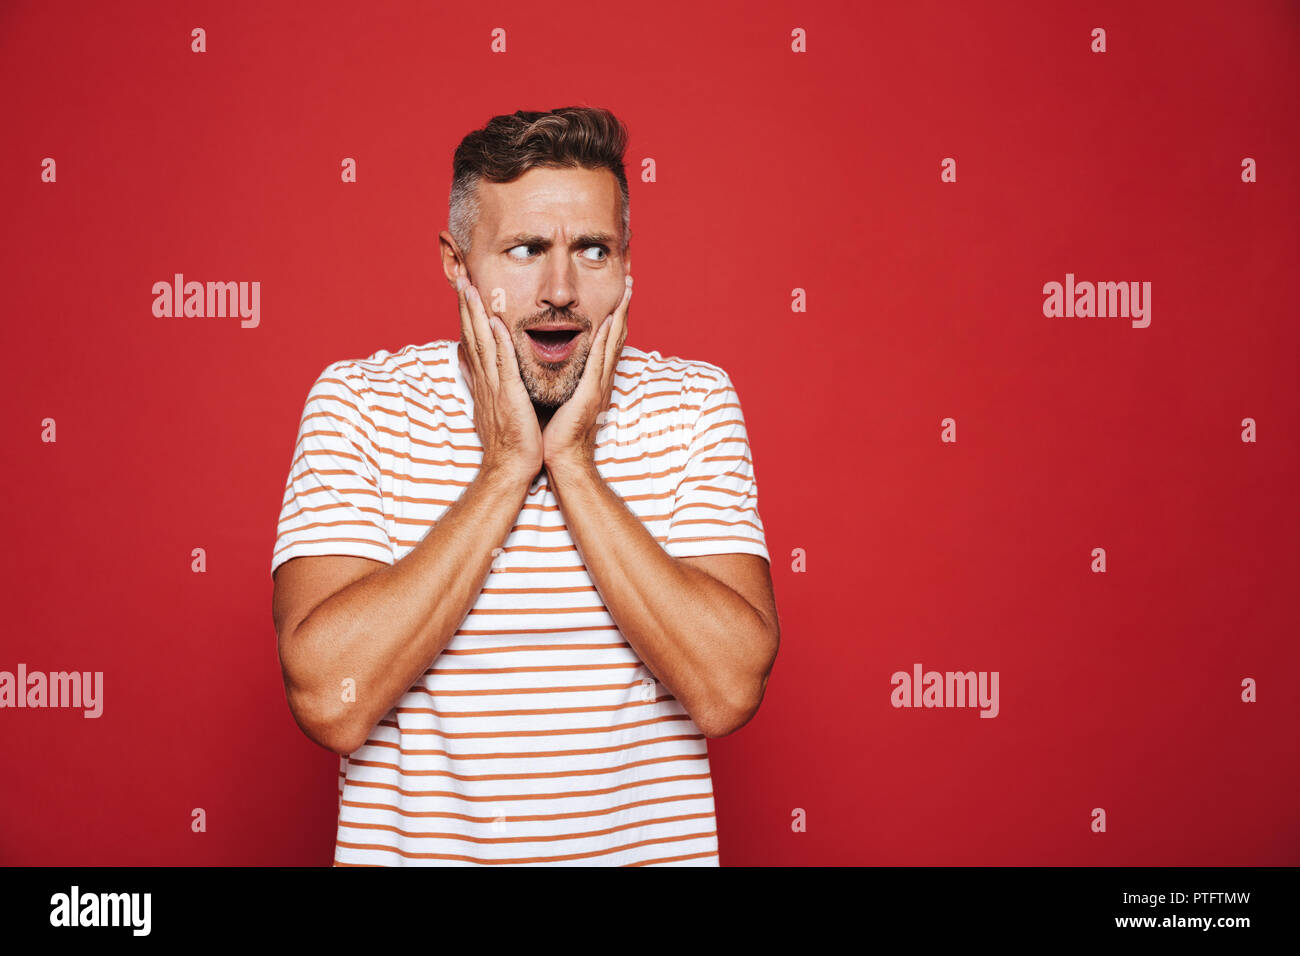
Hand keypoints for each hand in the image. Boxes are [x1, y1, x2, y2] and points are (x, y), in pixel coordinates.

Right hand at [456, 275, 542, 483]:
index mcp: (484, 380)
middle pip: (472, 336)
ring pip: (483, 344)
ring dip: (476, 316)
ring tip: (471, 289)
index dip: (467, 314)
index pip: (472, 341)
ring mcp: (494, 387)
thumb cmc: (508, 439)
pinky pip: (502, 364)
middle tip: (461, 277)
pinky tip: (494, 322)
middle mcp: (485, 380)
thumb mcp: (491, 404)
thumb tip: (465, 359)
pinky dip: (498, 343)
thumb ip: (481, 379)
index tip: (464, 289)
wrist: (511, 467)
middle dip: (466, 306)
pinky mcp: (508, 396)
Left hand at [542, 274, 631, 469]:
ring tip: (626, 292)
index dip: (613, 317)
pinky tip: (608, 323)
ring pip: (611, 344)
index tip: (617, 294)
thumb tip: (549, 361)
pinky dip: (605, 341)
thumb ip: (562, 378)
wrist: (562, 459)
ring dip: (620, 317)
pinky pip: (598, 362)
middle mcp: (599, 379)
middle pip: (615, 337)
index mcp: (592, 379)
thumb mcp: (560, 397)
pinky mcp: (590, 394)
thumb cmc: (556, 433)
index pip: (605, 342)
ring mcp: (598, 386)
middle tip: (629, 282)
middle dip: (623, 309)